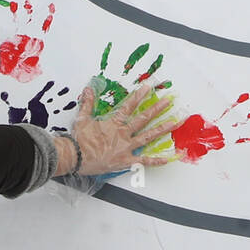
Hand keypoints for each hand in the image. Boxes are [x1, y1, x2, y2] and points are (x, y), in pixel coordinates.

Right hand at [62, 81, 177, 176]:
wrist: (75, 157)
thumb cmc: (78, 140)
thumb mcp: (82, 119)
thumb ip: (88, 103)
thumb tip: (88, 89)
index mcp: (114, 124)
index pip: (129, 106)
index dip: (139, 96)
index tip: (148, 87)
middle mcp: (123, 134)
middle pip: (143, 119)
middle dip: (157, 109)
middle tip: (168, 101)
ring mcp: (126, 148)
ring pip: (148, 137)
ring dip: (162, 129)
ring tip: (174, 122)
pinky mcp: (125, 162)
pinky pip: (143, 162)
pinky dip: (156, 161)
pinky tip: (167, 159)